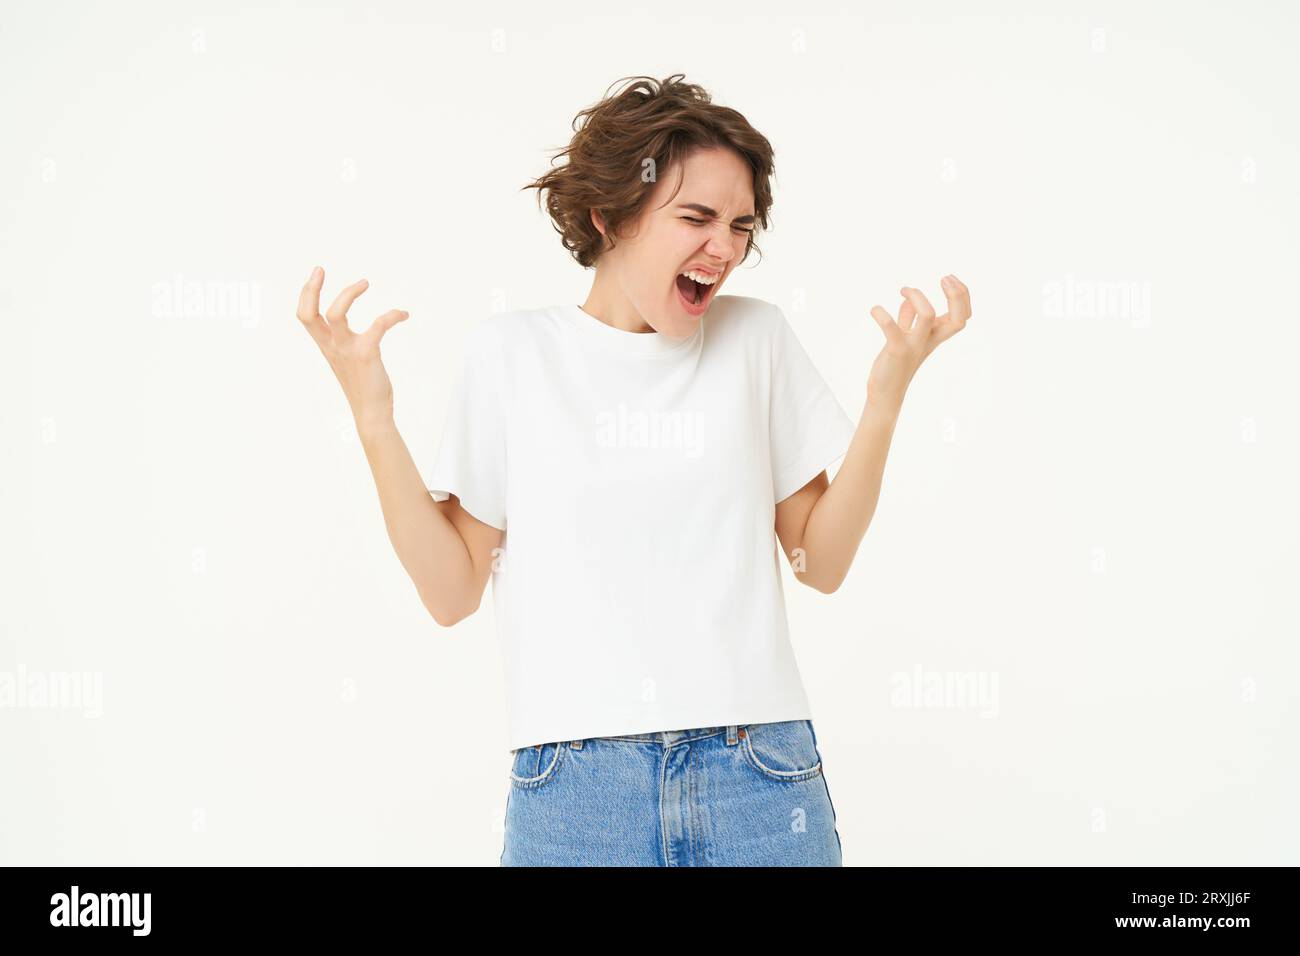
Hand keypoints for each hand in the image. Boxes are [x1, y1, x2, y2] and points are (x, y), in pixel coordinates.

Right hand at [296, 266, 408, 426]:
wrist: (372, 412)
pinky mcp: (367, 354)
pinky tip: (403, 314)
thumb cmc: (361, 385)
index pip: (304, 317)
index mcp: (326, 346)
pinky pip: (377, 326)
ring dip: (349, 294)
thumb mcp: (344, 359)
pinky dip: (391, 316)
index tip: (316, 275)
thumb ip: (339, 341)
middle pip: (309, 314)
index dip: (306, 294)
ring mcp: (348, 350)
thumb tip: (340, 326)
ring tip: (364, 282)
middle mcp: (332, 346)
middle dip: (312, 289)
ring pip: (336, 315)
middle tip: (320, 269)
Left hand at [867, 274, 970, 407]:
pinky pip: (892, 329)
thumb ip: (909, 319)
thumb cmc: (895, 365)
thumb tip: (909, 302)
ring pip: (927, 316)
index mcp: (935, 336)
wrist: (884, 392)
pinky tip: (874, 310)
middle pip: (959, 318)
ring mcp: (914, 346)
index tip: (948, 279)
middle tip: (943, 278)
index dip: (962, 295)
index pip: (963, 315)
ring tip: (903, 290)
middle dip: (957, 294)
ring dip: (917, 296)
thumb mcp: (905, 337)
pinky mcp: (896, 351)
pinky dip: (882, 315)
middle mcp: (929, 340)